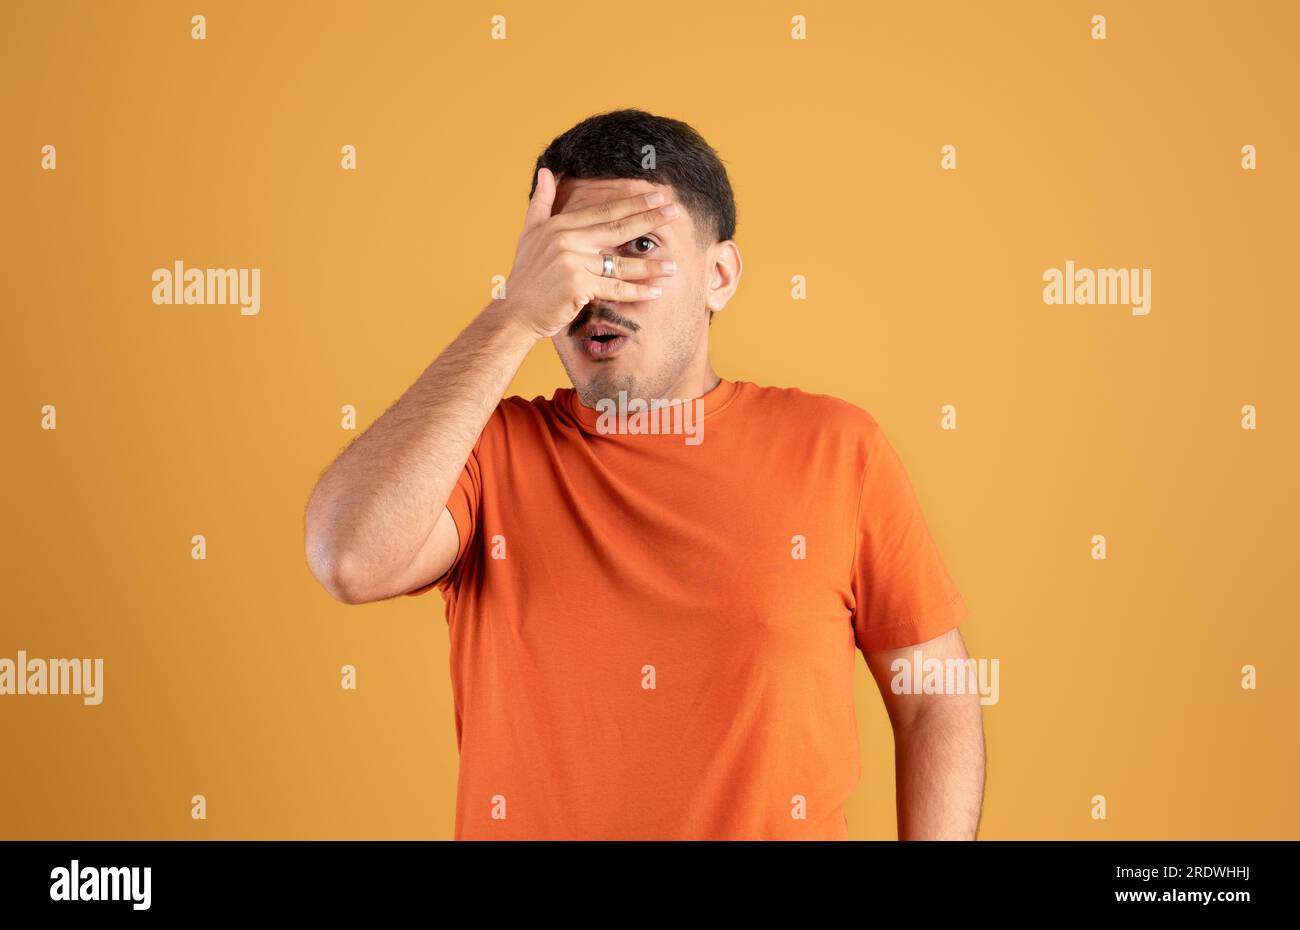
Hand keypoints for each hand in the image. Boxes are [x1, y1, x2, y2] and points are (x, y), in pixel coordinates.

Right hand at [503, 167, 680, 338]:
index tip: (656, 197)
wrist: (515, 312)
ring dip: (650, 265)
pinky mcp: (577, 285)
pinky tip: (656, 291)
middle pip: (617, 228)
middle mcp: (567, 239)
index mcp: (560, 225)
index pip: (604, 211)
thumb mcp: (530, 233)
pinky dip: (637, 292)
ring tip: (674, 265)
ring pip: (620, 262)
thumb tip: (545, 171)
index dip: (632, 203)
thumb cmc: (526, 276)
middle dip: (649, 219)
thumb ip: (541, 203)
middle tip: (675, 212)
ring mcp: (572, 262)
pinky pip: (614, 288)